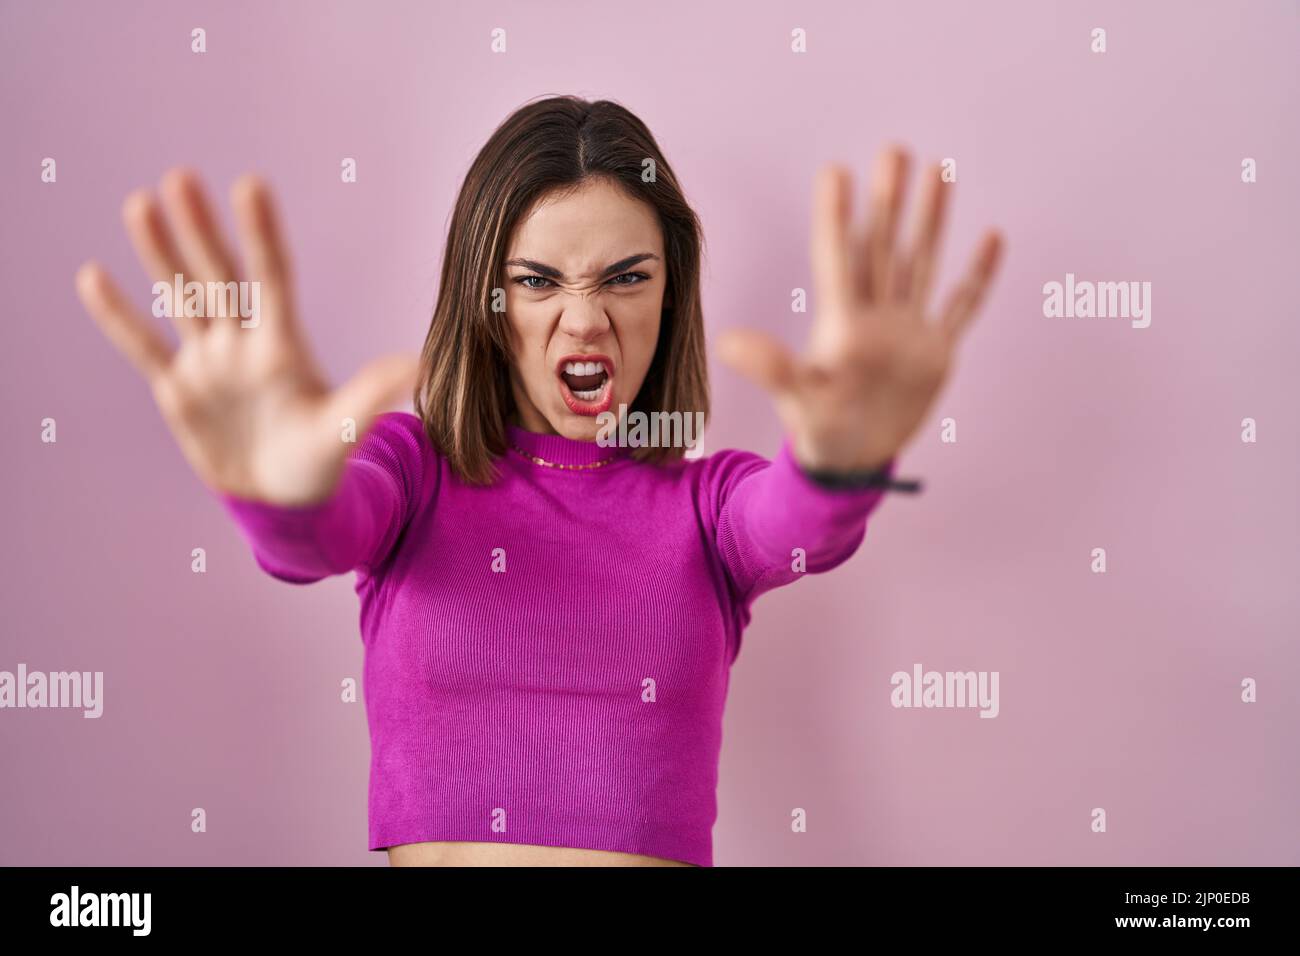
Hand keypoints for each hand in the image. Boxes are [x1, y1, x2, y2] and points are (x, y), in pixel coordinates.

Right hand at [75, 169, 416, 504]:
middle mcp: (243, 341)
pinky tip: (92, 276)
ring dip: (160, 254)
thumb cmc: (320, 459)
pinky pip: (143, 346)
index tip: (251, 184)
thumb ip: (371, 395)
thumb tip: (420, 367)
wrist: (284, 497)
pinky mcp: (178, 388)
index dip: (262, 234)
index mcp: (284, 344)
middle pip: (220, 275)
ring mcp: (209, 360)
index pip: (272, 277)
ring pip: (180, 297)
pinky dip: (119, 316)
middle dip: (201, 229)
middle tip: (181, 177)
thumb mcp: (344, 428)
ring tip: (140, 203)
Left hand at [718, 147, 1002, 472]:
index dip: (837, 215)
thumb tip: (727, 344)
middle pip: (883, 246)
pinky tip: (990, 237)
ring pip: (921, 262)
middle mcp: (875, 316)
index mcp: (842, 323)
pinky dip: (977, 276)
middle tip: (893, 150)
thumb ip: (771, 368)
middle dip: (889, 199)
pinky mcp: (936, 351)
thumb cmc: (818, 430)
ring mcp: (908, 330)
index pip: (839, 258)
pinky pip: (961, 305)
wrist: (851, 462)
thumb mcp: (796, 398)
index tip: (835, 170)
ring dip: (930, 218)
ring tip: (937, 169)